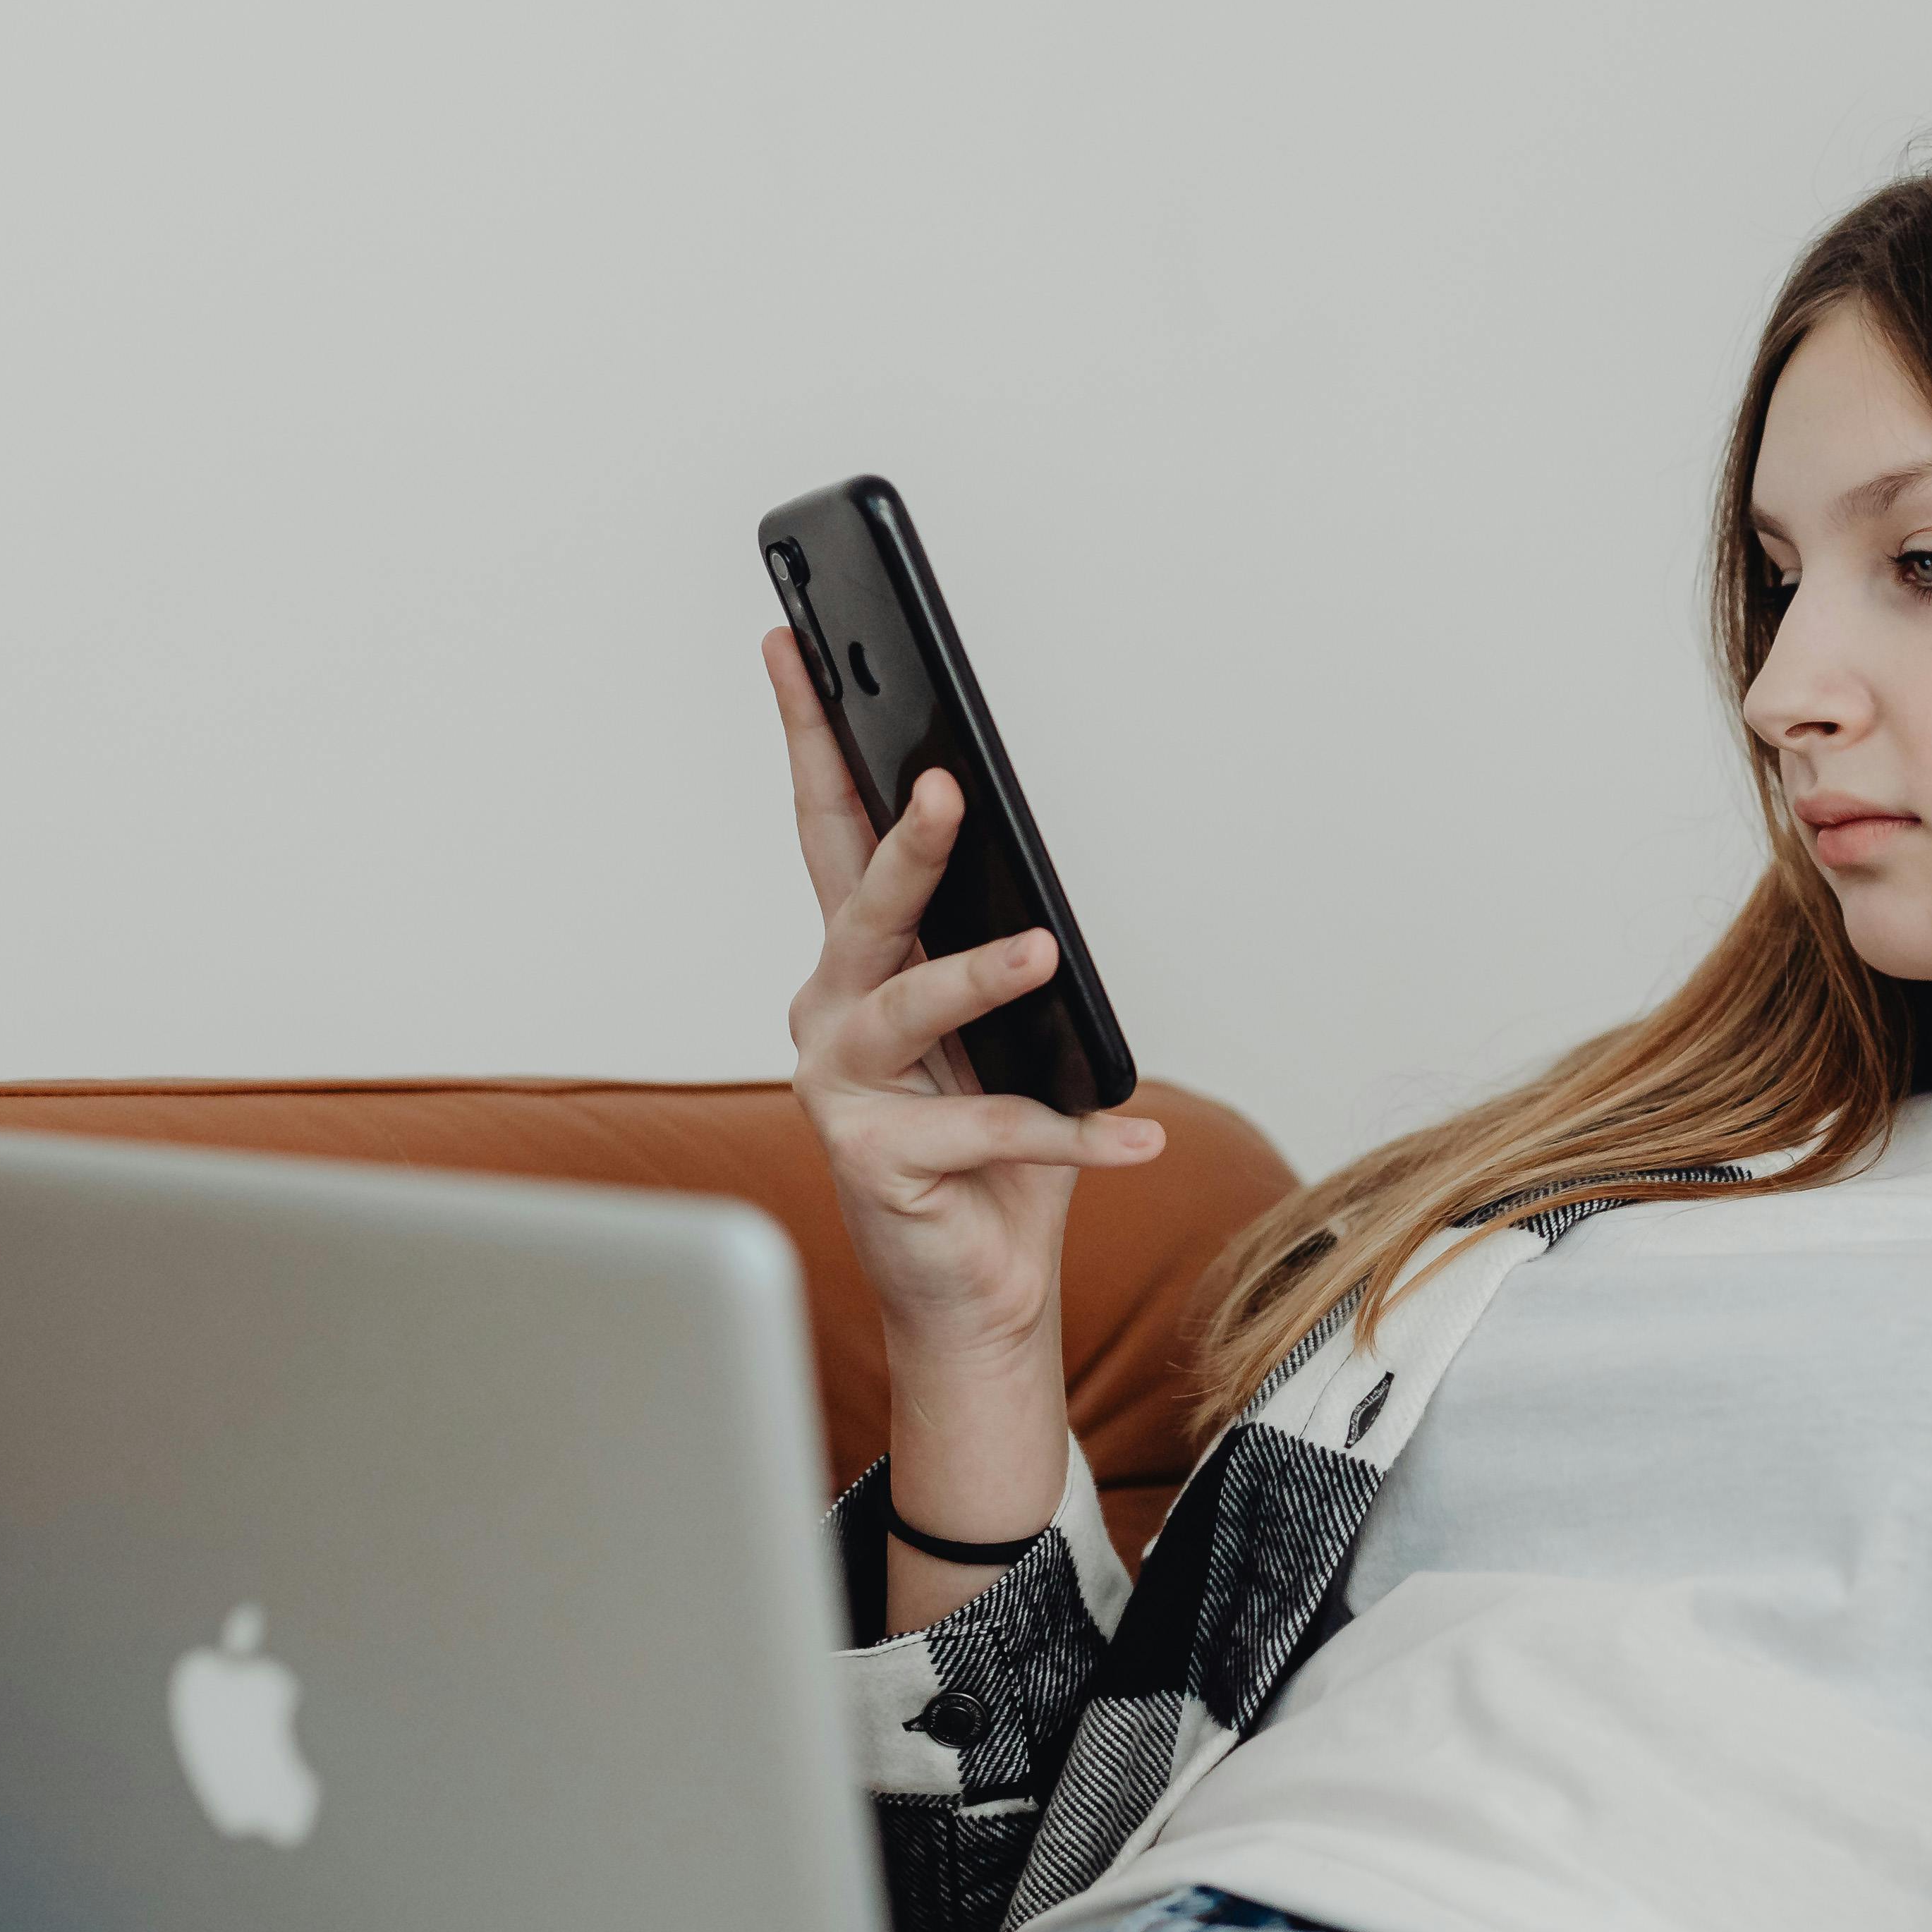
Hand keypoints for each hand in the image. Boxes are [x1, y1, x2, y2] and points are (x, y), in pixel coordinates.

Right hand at [767, 631, 1157, 1583]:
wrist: (974, 1289)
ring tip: (1044, 950)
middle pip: (860, 903)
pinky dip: (1077, 1135)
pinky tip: (1137, 1134)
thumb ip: (985, 944)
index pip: (829, 826)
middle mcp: (832, 1012)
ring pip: (909, 1009)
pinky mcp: (878, 1161)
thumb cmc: (986, 1149)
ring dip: (979, 976)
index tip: (793, 643)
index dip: (811, 736)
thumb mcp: (995, 1026)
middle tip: (944, 785)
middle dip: (901, 841)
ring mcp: (843, 1089)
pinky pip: (993, 1131)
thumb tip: (1028, 869)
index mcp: (857, 961)